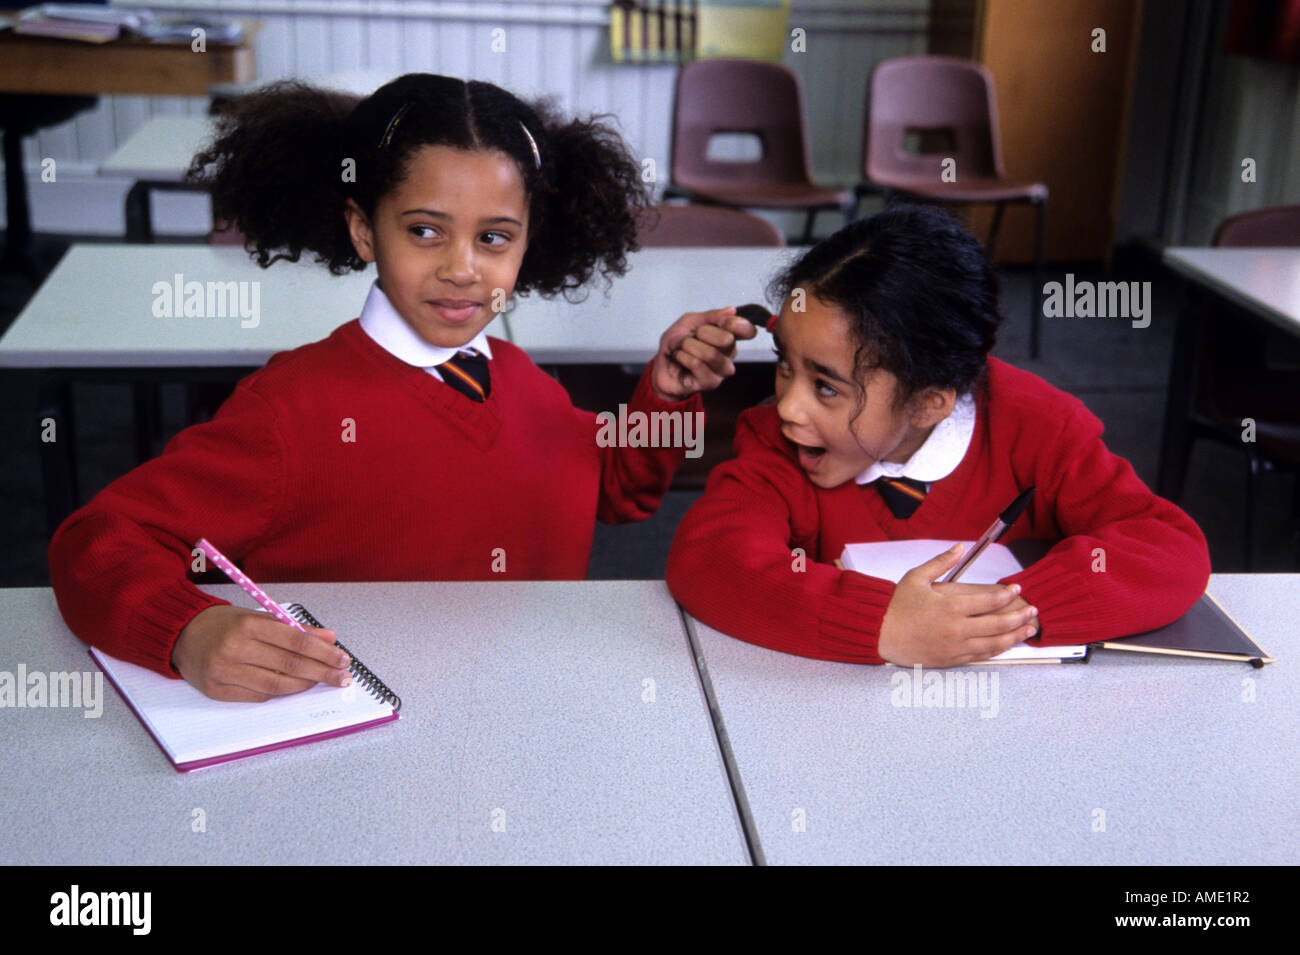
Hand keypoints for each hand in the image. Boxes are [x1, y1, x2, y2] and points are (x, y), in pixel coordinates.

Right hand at [171, 604, 352, 701]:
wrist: (181, 634)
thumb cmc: (224, 624)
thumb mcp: (260, 617)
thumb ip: (295, 628)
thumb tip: (329, 638)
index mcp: (248, 624)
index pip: (296, 642)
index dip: (323, 652)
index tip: (342, 658)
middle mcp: (235, 648)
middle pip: (290, 665)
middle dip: (322, 672)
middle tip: (342, 677)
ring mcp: (224, 671)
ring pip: (276, 685)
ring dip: (303, 685)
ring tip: (319, 681)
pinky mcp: (216, 690)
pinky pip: (257, 696)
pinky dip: (278, 692)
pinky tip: (292, 687)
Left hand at [650, 306, 757, 401]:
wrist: (661, 365)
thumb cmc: (676, 344)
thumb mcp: (689, 322)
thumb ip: (710, 316)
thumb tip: (731, 310)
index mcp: (729, 336)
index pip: (748, 330)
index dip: (734, 323)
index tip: (719, 322)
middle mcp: (730, 354)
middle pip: (726, 339)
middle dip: (701, 333)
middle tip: (691, 338)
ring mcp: (722, 370)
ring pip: (710, 353)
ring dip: (688, 346)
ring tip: (682, 349)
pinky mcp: (711, 383)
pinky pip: (696, 364)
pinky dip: (682, 357)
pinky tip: (680, 359)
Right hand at [877, 544, 1039, 666]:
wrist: (879, 632)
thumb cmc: (896, 605)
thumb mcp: (916, 576)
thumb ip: (941, 561)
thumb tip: (959, 547)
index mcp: (950, 606)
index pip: (989, 600)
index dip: (1007, 594)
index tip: (1016, 589)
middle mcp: (956, 628)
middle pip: (998, 623)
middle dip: (1019, 616)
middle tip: (1033, 611)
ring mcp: (955, 646)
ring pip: (994, 643)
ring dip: (1014, 636)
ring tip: (1028, 630)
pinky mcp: (951, 659)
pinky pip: (980, 656)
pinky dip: (997, 650)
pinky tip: (1006, 644)